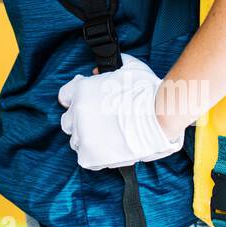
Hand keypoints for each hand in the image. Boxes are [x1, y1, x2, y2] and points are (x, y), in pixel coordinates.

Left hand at [57, 54, 183, 169]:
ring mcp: (83, 134)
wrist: (161, 115)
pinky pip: (86, 158)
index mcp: (82, 90)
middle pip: (68, 121)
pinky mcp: (91, 155)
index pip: (65, 96)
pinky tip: (110, 151)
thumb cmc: (147, 91)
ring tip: (108, 139)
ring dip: (88, 140)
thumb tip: (98, 72)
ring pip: (76, 141)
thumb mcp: (127, 68)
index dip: (75, 99)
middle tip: (99, 124)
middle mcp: (78, 112)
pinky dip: (95, 157)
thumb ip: (109, 70)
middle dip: (81, 122)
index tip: (85, 104)